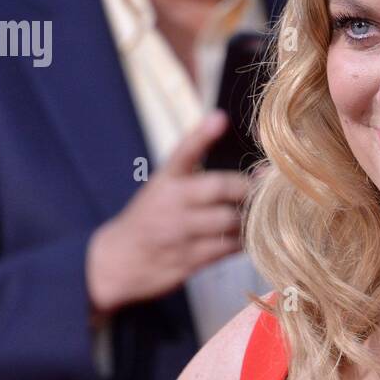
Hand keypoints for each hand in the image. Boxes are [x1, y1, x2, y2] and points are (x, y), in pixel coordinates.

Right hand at [86, 111, 249, 314]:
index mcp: (166, 180)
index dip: (202, 135)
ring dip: (248, 217)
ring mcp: (180, 233)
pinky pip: (229, 247)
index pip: (183, 152)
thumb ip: (203, 173)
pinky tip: (245, 236)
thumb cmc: (154, 217)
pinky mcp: (191, 259)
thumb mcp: (166, 186)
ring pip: (230, 220)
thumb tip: (259, 166)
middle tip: (258, 190)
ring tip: (252, 214)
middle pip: (219, 188)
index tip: (220, 118)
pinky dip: (244, 241)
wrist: (120, 260)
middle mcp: (172, 203)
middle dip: (245, 188)